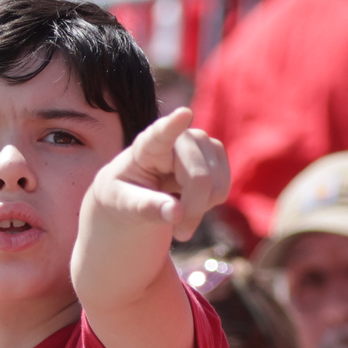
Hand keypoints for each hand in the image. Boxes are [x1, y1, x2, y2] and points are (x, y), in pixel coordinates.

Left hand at [86, 108, 228, 241]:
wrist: (135, 190)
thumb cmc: (124, 194)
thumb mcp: (124, 206)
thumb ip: (146, 209)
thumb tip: (176, 213)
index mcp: (146, 146)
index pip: (160, 134)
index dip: (173, 125)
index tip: (183, 114)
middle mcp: (178, 137)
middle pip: (200, 178)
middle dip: (193, 211)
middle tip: (178, 233)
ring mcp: (200, 141)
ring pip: (216, 184)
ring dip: (201, 210)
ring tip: (179, 215)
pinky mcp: (216, 152)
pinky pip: (224, 188)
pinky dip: (211, 203)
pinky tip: (192, 200)